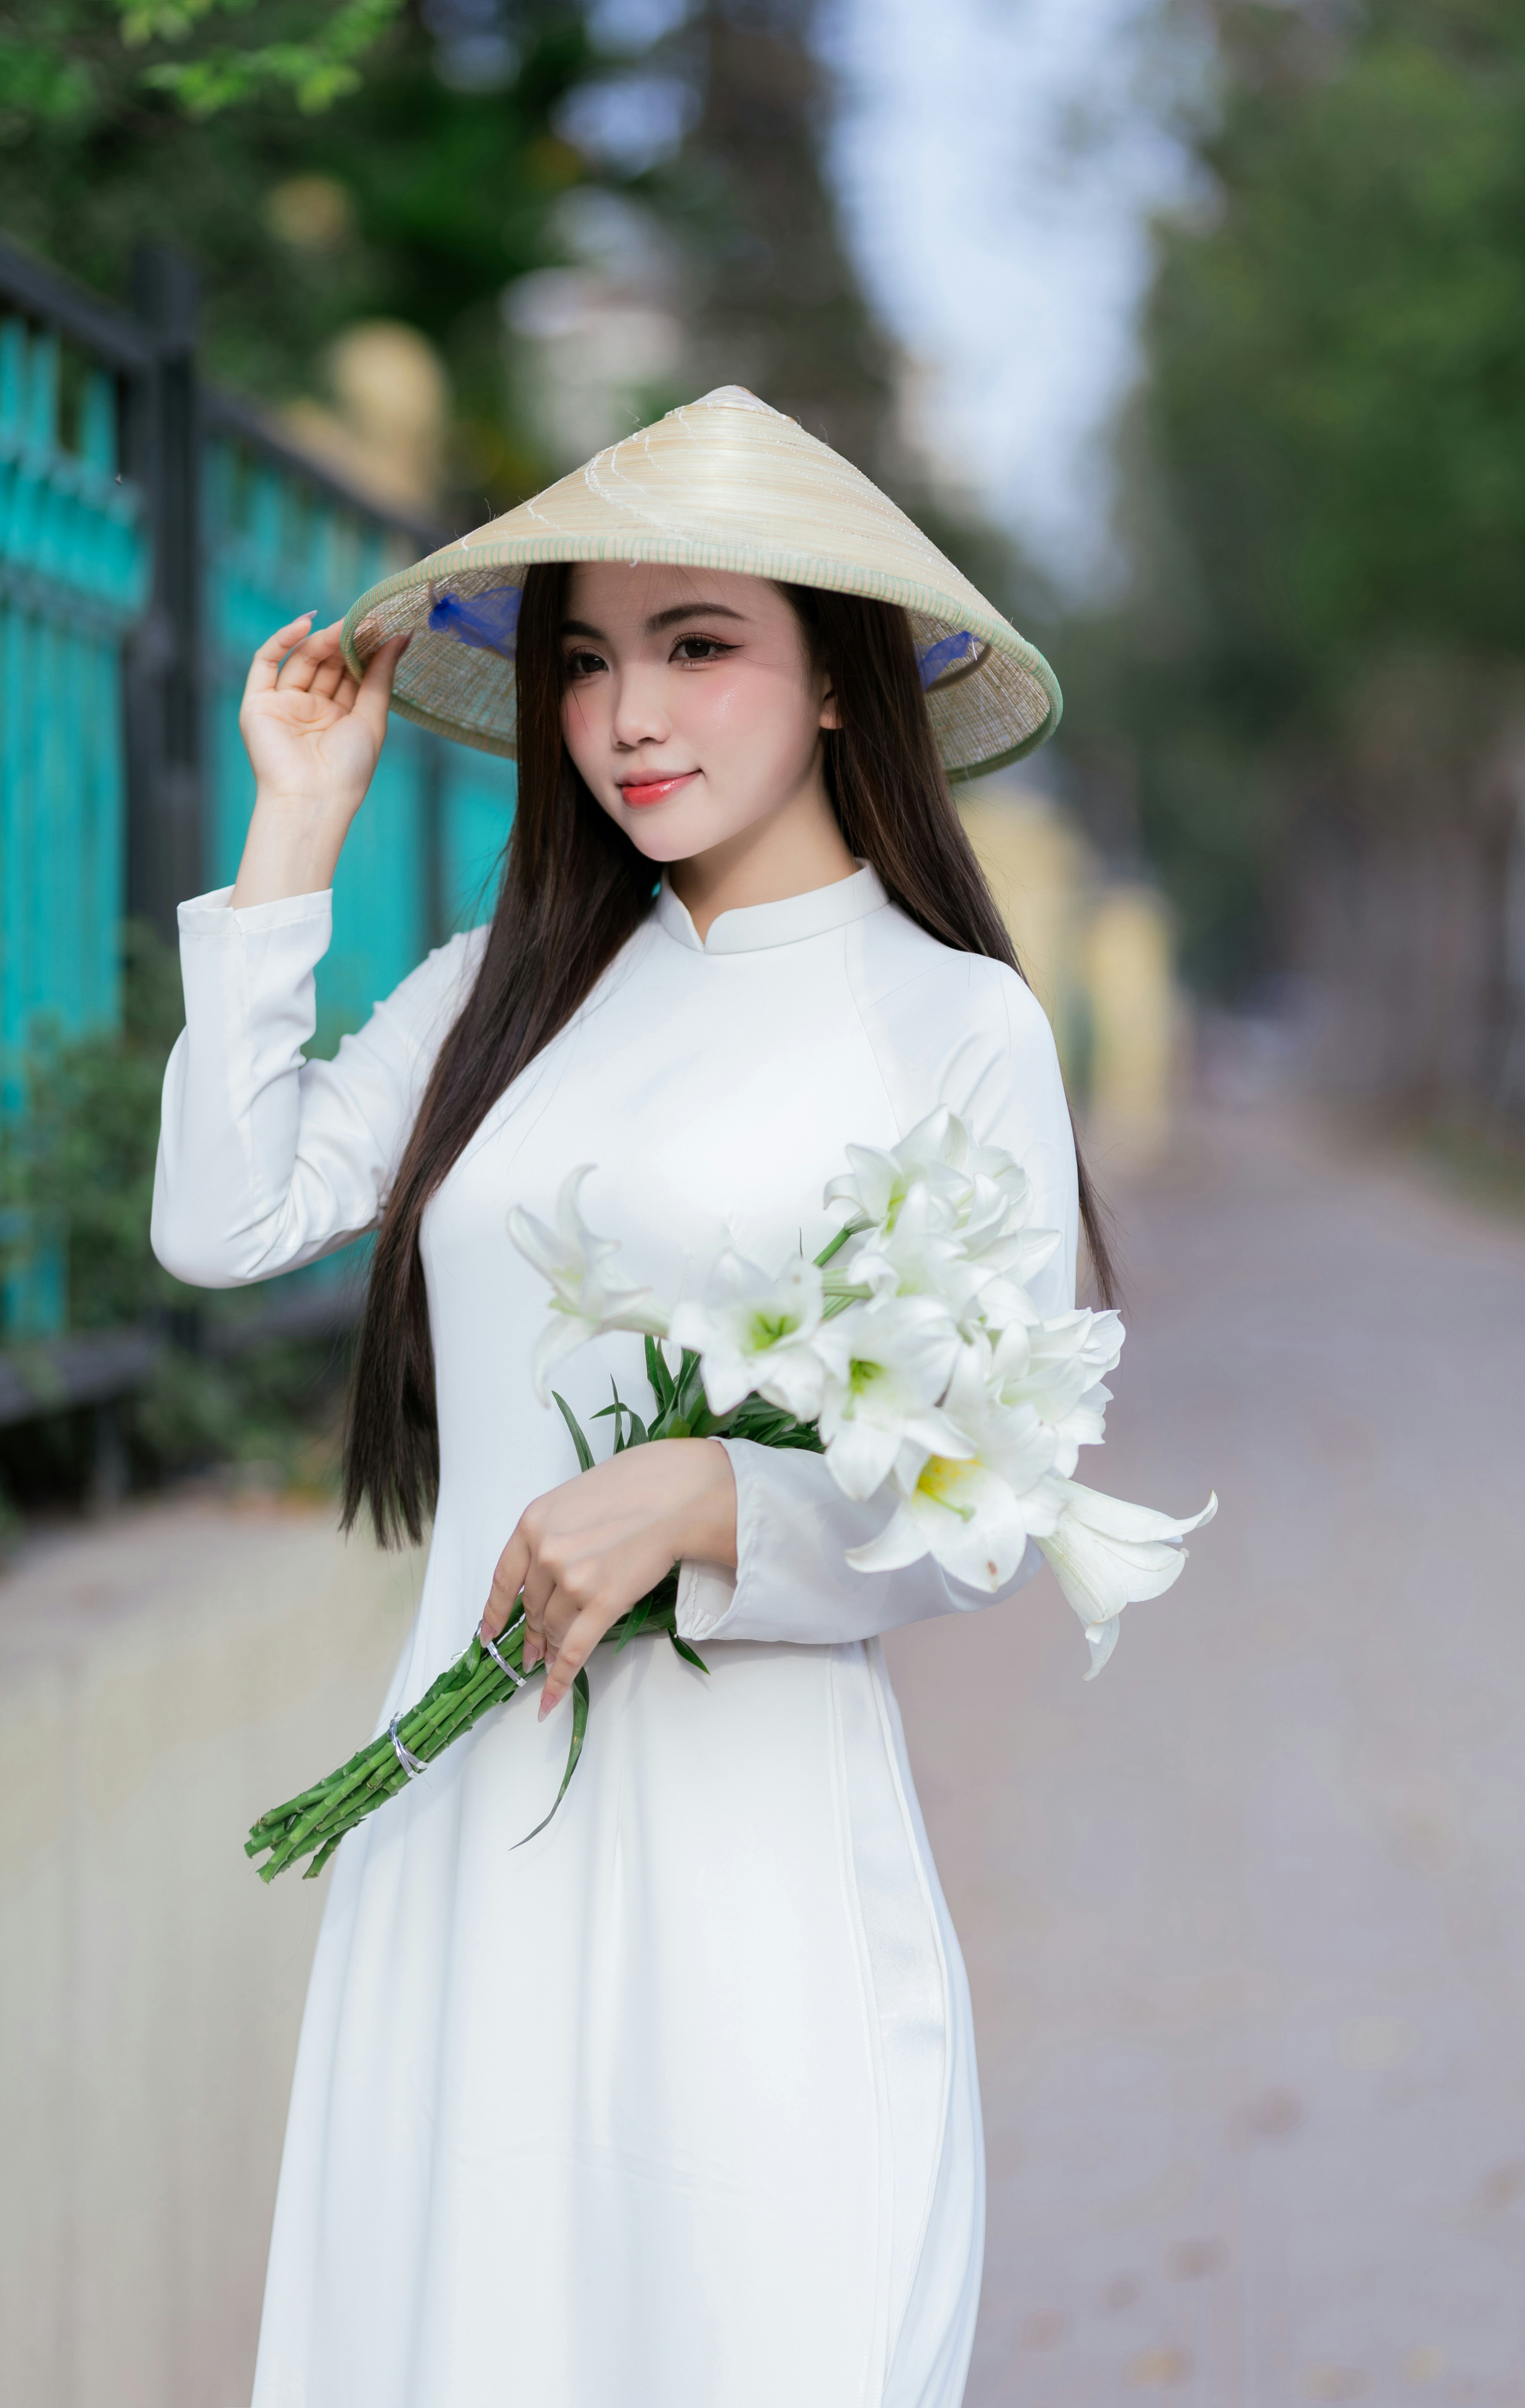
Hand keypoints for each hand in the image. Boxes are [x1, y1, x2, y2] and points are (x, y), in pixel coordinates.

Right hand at [231, 612, 407, 906]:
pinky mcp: (258, 704)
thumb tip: (401, 636)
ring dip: (321, 640)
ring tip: (342, 627)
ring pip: (301, 660)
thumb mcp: (372, 717)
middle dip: (343, 642)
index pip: (350, 673)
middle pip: (327, 664)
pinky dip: (281, 640)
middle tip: (363, 622)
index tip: (380, 626)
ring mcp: (284, 705)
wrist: (312, 799)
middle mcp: (312, 709)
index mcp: (340, 717)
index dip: (363, 650)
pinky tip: (305, 625)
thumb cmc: (347, 769)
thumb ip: (381, 676)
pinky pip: (264, 663)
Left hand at [481, 1440, 737, 1717]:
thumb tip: (549, 1568)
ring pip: (554, 1629)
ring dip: (552, 1649)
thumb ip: (554, 1532)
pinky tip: (548, 1699)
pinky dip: (559, 1679)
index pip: (503, 1580)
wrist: (677, 1493)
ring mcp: (573, 1580)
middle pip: (533, 1607)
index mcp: (533, 1523)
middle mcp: (546, 1553)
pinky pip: (575, 1650)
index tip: (489, 1633)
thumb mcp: (574, 1498)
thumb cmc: (635, 1485)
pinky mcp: (603, 1603)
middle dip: (533, 1632)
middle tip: (532, 1650)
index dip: (495, 1612)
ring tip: (551, 1661)